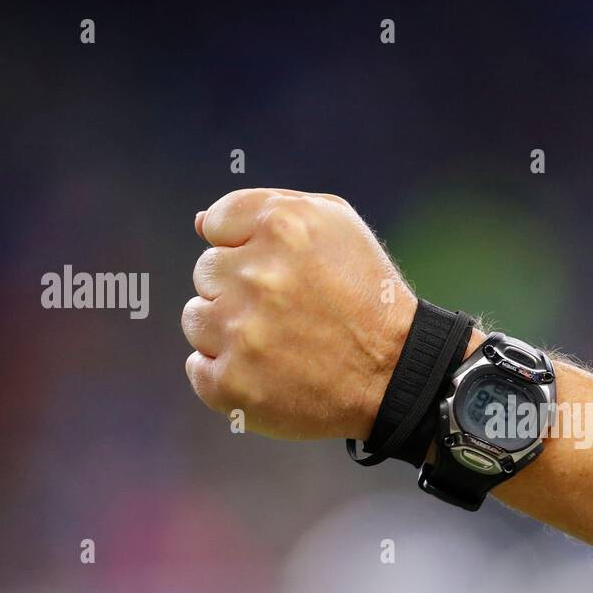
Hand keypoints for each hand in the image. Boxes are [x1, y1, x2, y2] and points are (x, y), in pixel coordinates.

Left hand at [183, 188, 414, 439]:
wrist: (396, 375)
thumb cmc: (367, 296)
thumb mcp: (336, 227)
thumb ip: (268, 208)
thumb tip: (201, 222)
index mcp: (284, 227)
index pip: (217, 224)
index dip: (246, 248)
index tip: (279, 272)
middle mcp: (258, 276)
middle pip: (206, 272)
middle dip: (238, 289)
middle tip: (286, 312)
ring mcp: (241, 334)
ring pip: (196, 318)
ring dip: (227, 330)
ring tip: (277, 343)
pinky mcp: (231, 384)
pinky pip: (197, 368)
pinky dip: (224, 372)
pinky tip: (265, 372)